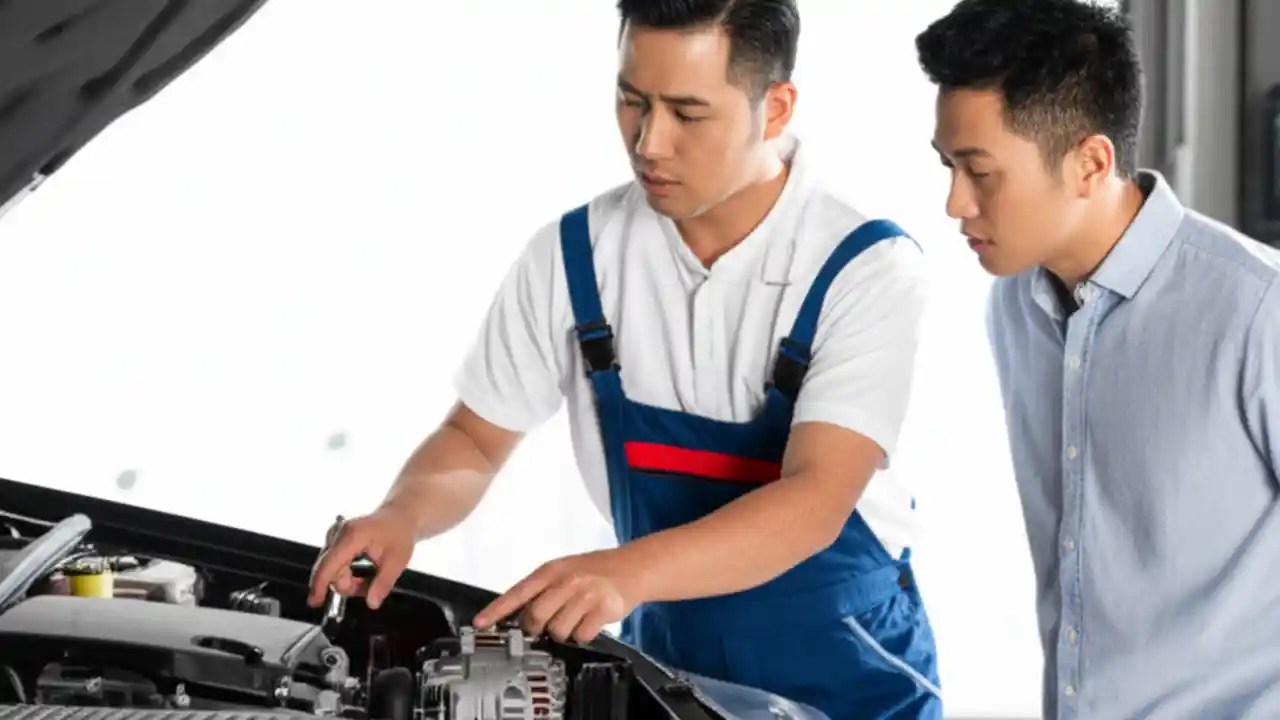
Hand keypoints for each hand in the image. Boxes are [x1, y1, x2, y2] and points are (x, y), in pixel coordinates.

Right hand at [307, 505, 416, 609]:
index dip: (320, 585)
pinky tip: (361, 569)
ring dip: (349, 579)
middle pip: (331, 571)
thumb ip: (383, 584)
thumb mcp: (397, 562)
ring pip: (332, 570)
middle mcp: (338, 533)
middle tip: (371, 586)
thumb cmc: (399, 533)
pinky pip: (334, 564)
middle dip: (349, 584)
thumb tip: (371, 603)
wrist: (399, 516)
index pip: (329, 565)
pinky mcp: (335, 538)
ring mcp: (334, 535)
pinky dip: (347, 572)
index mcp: (352, 537)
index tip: (316, 602)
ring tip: (370, 575)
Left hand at [473, 550, 644, 644]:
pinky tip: (591, 621)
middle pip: (535, 617)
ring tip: (575, 617)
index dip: (496, 610)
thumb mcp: (564, 570)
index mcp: (552, 570)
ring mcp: (586, 595)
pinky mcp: (604, 609)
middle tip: (548, 623)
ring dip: (564, 632)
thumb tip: (517, 616)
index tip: (479, 624)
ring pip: (558, 631)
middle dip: (537, 627)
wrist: (633, 567)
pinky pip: (582, 636)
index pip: (517, 592)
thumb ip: (542, 590)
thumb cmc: (594, 571)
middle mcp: (567, 581)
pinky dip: (584, 635)